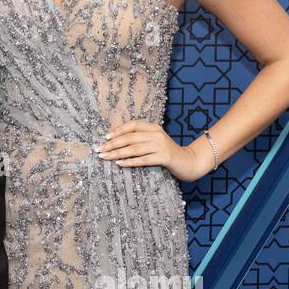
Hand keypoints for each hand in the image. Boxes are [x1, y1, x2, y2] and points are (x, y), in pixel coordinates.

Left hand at [94, 119, 211, 180]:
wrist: (190, 162)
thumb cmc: (168, 153)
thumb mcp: (155, 142)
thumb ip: (141, 139)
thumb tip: (117, 141)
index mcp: (153, 127)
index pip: (132, 125)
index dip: (118, 130)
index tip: (105, 137)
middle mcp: (157, 134)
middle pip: (130, 137)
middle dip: (112, 143)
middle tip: (99, 149)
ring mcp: (161, 145)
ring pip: (134, 148)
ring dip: (117, 153)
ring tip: (105, 157)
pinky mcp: (164, 157)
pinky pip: (144, 159)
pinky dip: (130, 161)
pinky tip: (120, 164)